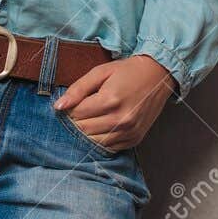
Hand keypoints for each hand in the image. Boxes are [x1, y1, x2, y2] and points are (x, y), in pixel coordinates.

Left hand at [53, 55, 174, 151]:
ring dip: (88, 132)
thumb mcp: (101, 72)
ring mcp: (129, 131)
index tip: (75, 103)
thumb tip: (58, 107)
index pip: (76, 114)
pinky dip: (102, 139)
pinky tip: (103, 126)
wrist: (159, 75)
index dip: (71, 109)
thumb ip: (78, 89)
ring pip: (94, 142)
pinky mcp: (135, 138)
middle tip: (83, 110)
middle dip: (77, 121)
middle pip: (83, 130)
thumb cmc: (127, 71)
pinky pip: (109, 147)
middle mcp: (121, 119)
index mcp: (110, 100)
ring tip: (93, 118)